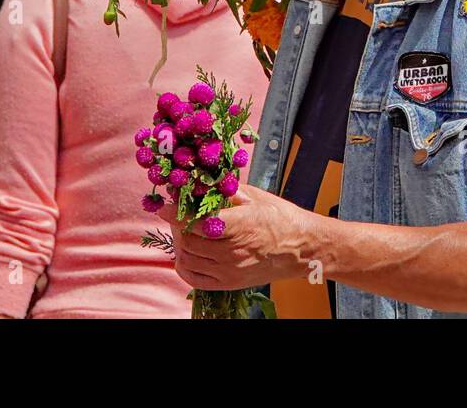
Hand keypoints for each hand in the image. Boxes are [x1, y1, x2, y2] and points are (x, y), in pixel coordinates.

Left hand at [159, 184, 312, 290]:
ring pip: (188, 259)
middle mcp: (232, 251)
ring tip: (185, 232)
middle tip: (178, 215)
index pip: (196, 222)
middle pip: (188, 241)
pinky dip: (183, 266)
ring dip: (179, 244)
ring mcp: (229, 270)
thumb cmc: (281, 219)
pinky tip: (186, 253)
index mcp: (240, 225)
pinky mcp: (229, 283)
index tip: (165, 206)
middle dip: (177, 226)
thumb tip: (201, 184)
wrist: (302, 249)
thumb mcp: (256, 197)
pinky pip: (194, 278)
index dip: (175, 214)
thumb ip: (227, 192)